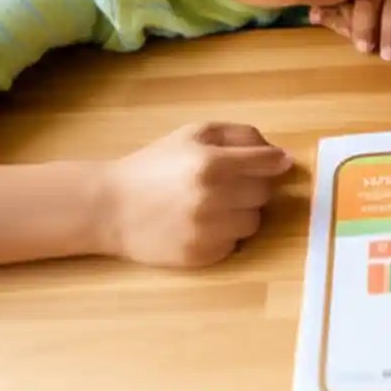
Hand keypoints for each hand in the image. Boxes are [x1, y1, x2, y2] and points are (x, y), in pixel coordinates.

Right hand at [95, 123, 293, 268]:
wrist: (110, 207)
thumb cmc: (155, 165)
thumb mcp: (193, 135)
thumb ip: (239, 136)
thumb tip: (280, 155)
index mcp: (214, 163)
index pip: (268, 163)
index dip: (275, 162)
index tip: (279, 162)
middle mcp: (215, 198)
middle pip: (265, 192)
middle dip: (253, 185)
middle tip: (229, 182)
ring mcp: (209, 230)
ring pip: (254, 221)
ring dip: (242, 212)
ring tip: (214, 204)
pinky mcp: (203, 255)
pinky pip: (235, 243)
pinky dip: (226, 234)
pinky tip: (201, 224)